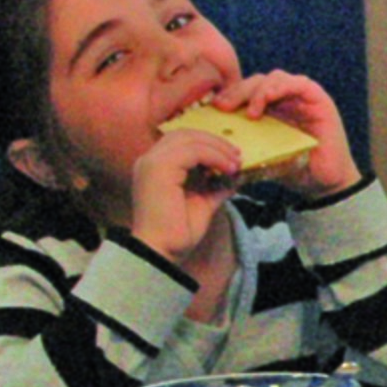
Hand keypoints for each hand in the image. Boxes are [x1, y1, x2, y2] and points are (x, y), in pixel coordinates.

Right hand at [129, 127, 240, 262]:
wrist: (162, 251)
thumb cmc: (178, 232)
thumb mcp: (203, 203)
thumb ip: (215, 187)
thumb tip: (235, 176)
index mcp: (156, 168)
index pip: (182, 142)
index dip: (208, 144)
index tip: (232, 157)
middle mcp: (149, 161)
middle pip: (185, 135)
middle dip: (214, 142)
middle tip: (237, 156)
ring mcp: (151, 163)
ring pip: (189, 139)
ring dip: (217, 148)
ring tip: (235, 163)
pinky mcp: (158, 168)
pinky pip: (192, 151)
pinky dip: (214, 156)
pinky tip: (228, 169)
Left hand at [212, 71, 359, 196]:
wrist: (325, 184)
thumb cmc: (296, 171)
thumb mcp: (263, 157)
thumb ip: (245, 146)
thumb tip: (215, 145)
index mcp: (272, 109)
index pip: (247, 90)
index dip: (230, 94)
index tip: (215, 107)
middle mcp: (287, 99)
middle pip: (257, 81)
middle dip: (238, 91)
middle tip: (224, 106)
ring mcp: (303, 98)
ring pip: (275, 78)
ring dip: (259, 90)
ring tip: (251, 112)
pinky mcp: (319, 100)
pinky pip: (299, 84)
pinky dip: (282, 87)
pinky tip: (269, 97)